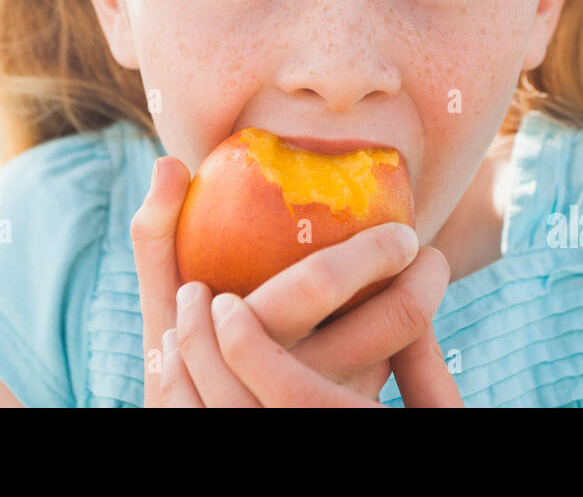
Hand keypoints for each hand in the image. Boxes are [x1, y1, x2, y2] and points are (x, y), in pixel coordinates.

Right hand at [131, 155, 462, 405]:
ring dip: (422, 307)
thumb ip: (156, 234)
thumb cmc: (179, 351)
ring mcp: (326, 402)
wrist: (205, 419)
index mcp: (250, 337)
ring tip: (425, 272)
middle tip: (425, 249)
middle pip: (391, 323)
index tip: (400, 230)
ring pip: (401, 353)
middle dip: (423, 278)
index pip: (319, 286)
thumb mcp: (159, 302)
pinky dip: (404, 342)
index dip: (372, 252)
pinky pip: (390, 374)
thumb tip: (169, 163)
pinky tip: (399, 309)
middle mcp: (294, 380)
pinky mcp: (344, 413)